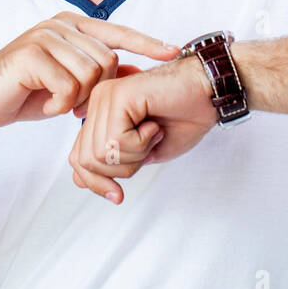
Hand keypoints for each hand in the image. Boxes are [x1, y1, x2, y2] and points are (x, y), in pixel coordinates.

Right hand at [0, 11, 180, 133]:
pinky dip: (60, 105)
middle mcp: (60, 24)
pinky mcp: (31, 54)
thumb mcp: (70, 84)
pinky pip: (68, 86)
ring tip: (57, 105)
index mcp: (72, 26)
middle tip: (74, 106)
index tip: (174, 51)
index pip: (118, 33)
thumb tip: (138, 74)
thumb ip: (99, 75)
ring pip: (91, 73)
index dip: (147, 43)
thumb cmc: (27, 93)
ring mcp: (45, 36)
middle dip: (97, 91)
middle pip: (108, 60)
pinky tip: (46, 106)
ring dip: (77, 100)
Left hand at [68, 54, 217, 203]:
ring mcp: (105, 96)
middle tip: (148, 147)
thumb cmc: (183, 118)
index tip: (118, 195)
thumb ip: (111, 165)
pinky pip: (116, 140)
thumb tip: (77, 180)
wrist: (209, 92)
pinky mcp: (119, 95)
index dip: (96, 182)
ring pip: (100, 153)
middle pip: (85, 160)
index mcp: (99, 114)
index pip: (78, 158)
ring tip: (153, 132)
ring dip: (135, 154)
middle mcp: (97, 102)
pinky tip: (154, 125)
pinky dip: (141, 142)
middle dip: (121, 169)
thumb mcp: (143, 153)